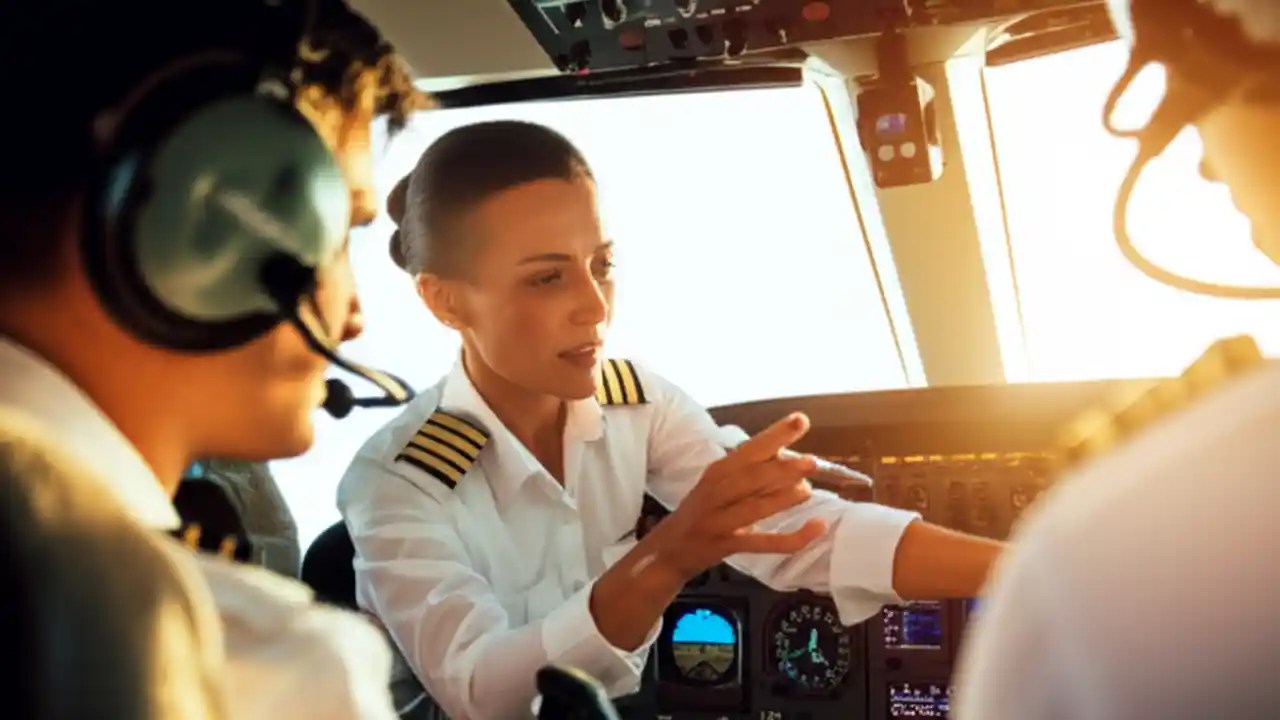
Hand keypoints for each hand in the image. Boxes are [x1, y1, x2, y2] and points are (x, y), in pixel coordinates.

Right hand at [646, 413, 827, 582]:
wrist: (668, 549)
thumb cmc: (701, 511)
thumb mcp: (717, 486)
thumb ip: (749, 474)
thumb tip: (791, 459)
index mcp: (717, 472)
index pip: (749, 450)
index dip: (774, 435)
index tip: (800, 420)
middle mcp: (717, 493)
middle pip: (751, 476)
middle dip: (781, 468)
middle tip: (811, 461)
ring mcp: (720, 520)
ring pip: (754, 508)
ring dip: (782, 499)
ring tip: (808, 489)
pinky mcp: (726, 545)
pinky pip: (762, 543)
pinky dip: (791, 538)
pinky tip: (816, 528)